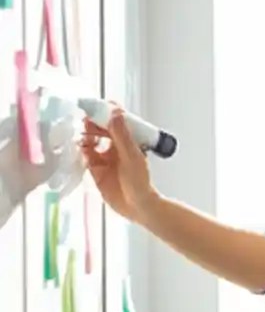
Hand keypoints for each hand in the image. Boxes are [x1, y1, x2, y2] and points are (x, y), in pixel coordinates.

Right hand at [81, 106, 160, 223]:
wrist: (136, 206)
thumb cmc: (140, 180)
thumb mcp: (131, 155)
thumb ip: (122, 136)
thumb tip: (115, 113)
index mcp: (129, 139)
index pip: (116, 119)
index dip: (105, 111)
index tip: (93, 105)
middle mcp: (116, 146)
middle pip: (101, 128)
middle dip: (91, 122)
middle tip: (82, 118)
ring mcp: (105, 157)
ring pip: (91, 140)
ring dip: (85, 135)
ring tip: (80, 133)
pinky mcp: (95, 169)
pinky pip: (85, 156)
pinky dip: (80, 150)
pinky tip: (77, 147)